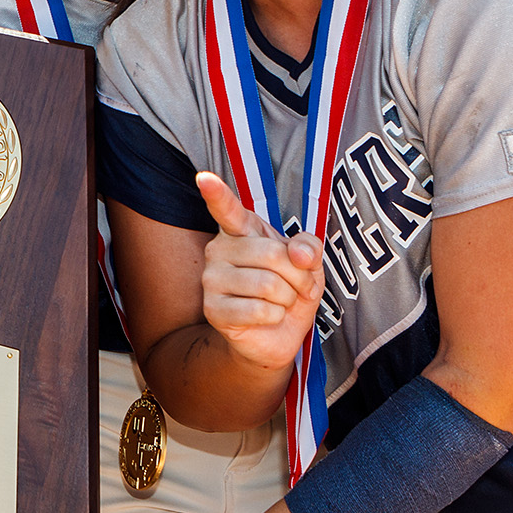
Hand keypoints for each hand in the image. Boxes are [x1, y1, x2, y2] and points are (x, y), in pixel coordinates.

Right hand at [195, 172, 323, 371]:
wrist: (275, 335)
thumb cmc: (289, 290)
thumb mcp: (308, 263)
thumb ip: (308, 247)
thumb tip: (297, 253)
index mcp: (240, 231)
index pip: (227, 209)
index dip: (217, 194)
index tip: (204, 177)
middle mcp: (219, 250)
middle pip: (273, 255)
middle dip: (299, 277)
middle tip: (299, 288)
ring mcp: (211, 279)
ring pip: (269, 285)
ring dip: (288, 299)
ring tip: (281, 303)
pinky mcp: (212, 309)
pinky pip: (260, 310)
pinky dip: (276, 317)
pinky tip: (267, 317)